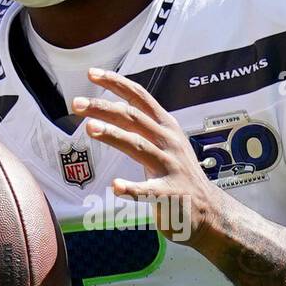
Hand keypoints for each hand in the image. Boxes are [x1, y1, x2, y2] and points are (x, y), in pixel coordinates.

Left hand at [71, 70, 222, 246]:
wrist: (208, 211)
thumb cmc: (179, 175)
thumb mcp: (167, 143)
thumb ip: (145, 127)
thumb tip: (113, 110)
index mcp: (167, 127)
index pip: (140, 97)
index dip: (116, 83)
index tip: (91, 74)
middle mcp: (169, 141)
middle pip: (134, 118)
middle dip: (104, 107)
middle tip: (76, 103)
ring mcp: (171, 167)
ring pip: (139, 146)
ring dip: (114, 135)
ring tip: (90, 127)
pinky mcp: (170, 194)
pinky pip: (149, 191)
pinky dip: (132, 189)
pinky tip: (116, 186)